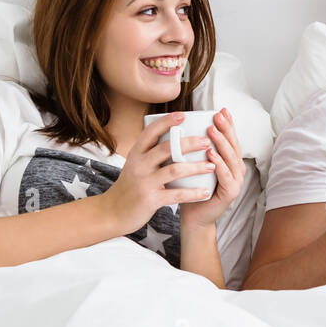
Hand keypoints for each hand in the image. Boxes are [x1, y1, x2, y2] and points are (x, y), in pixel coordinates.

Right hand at [105, 112, 219, 235]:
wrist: (113, 212)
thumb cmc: (130, 185)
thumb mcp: (135, 164)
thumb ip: (151, 152)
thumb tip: (174, 137)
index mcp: (136, 153)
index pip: (151, 132)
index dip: (166, 122)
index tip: (183, 115)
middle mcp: (139, 165)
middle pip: (167, 148)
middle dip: (190, 143)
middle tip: (207, 141)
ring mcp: (145, 182)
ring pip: (175, 170)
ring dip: (196, 167)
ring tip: (211, 165)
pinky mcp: (151, 199)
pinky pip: (176, 194)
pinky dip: (193, 193)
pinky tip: (205, 192)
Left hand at [178, 107, 245, 228]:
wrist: (193, 216)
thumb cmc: (192, 188)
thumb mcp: (195, 164)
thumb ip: (196, 149)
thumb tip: (183, 125)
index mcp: (230, 162)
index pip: (231, 139)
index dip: (228, 124)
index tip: (221, 110)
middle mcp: (236, 170)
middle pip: (233, 145)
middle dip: (226, 128)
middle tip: (217, 115)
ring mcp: (236, 181)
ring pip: (231, 158)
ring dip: (221, 142)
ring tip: (212, 129)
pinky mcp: (230, 193)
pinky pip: (225, 175)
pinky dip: (219, 163)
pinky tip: (211, 153)